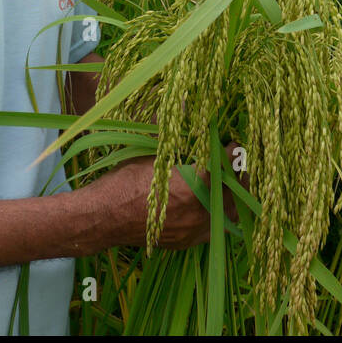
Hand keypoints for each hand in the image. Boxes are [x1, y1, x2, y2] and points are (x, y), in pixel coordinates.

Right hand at [90, 142, 241, 249]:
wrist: (103, 217)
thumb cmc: (125, 180)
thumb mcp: (152, 151)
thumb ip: (175, 132)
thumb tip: (185, 101)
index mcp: (194, 182)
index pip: (228, 164)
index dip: (233, 151)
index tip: (232, 143)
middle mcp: (200, 208)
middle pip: (235, 190)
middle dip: (238, 173)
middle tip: (234, 161)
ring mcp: (195, 229)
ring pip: (230, 212)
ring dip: (232, 196)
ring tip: (230, 182)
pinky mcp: (189, 241)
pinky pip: (215, 228)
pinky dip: (220, 215)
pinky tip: (215, 203)